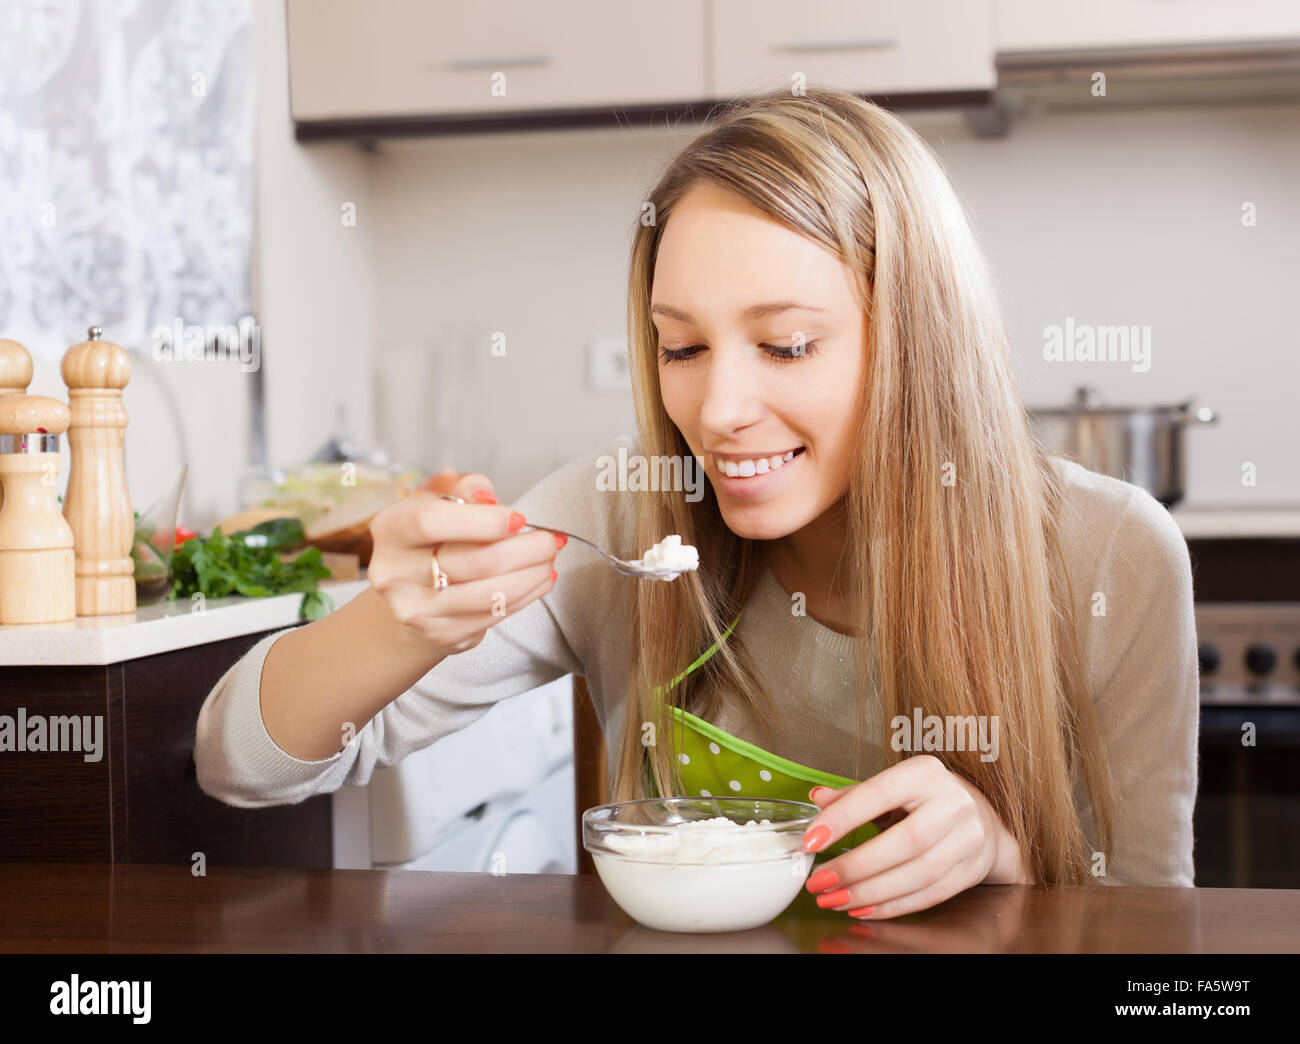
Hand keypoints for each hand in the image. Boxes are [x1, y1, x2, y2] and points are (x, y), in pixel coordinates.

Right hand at [366, 473, 560, 654]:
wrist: (414, 594)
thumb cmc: (436, 541)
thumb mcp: (443, 505)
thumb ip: (468, 492)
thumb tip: (489, 499)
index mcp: (391, 530)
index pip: (431, 521)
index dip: (483, 520)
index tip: (519, 519)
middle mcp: (394, 573)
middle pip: (474, 562)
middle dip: (526, 550)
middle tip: (551, 540)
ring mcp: (416, 610)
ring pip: (491, 594)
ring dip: (532, 575)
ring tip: (549, 560)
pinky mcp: (441, 634)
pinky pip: (495, 616)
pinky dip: (526, 596)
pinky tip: (538, 581)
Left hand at [801, 755, 1031, 919]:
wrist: (984, 821)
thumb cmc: (926, 800)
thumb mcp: (893, 787)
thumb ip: (855, 795)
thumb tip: (817, 798)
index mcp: (925, 773)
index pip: (879, 793)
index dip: (844, 818)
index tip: (811, 840)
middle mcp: (952, 803)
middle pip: (904, 842)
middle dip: (856, 866)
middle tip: (819, 882)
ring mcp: (967, 839)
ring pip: (918, 874)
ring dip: (871, 892)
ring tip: (835, 899)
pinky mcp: (971, 870)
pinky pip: (930, 895)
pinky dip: (893, 906)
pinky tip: (863, 908)